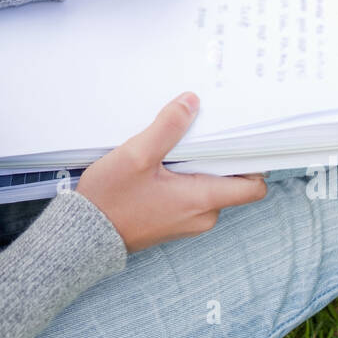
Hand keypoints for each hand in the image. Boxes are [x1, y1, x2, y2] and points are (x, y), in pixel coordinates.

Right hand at [75, 92, 266, 252]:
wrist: (84, 236)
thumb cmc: (111, 200)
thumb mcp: (137, 155)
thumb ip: (167, 127)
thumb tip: (191, 102)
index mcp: (202, 200)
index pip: (253, 186)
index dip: (252, 160)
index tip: (240, 138)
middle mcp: (202, 215)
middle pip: (230, 181)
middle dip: (218, 155)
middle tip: (200, 131)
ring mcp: (188, 221)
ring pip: (209, 186)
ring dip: (197, 165)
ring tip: (174, 145)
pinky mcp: (173, 221)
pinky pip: (191, 194)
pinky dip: (183, 177)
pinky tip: (161, 163)